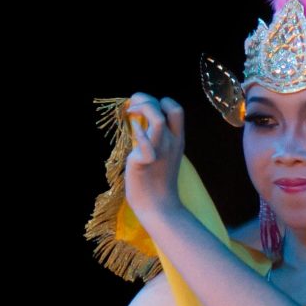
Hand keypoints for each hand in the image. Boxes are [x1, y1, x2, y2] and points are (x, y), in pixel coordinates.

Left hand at [121, 94, 187, 220]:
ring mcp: (160, 151)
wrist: (158, 207)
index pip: (176, 109)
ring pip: (157, 118)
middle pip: (170, 108)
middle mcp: (171, 142)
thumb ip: (157, 139)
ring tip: (129, 114)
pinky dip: (138, 132)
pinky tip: (132, 130)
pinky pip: (144, 143)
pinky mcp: (145, 161)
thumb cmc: (157, 182)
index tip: (145, 109)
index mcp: (177, 139)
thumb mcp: (163, 155)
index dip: (161, 102)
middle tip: (132, 108)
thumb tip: (139, 123)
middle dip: (148, 99)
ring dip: (141, 108)